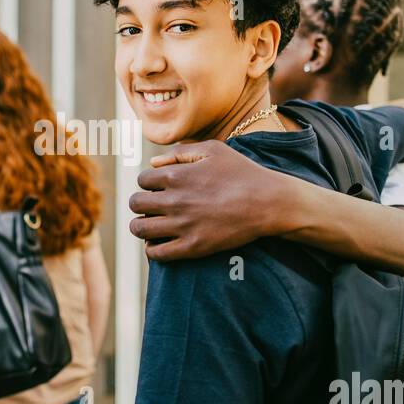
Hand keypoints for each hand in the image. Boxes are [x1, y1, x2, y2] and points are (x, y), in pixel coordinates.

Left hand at [129, 140, 286, 260]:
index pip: (142, 180)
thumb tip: (153, 163)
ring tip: (151, 225)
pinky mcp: (192, 247)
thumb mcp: (213, 150)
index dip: (148, 183)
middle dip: (140, 204)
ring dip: (141, 226)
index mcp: (176, 175)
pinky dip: (152, 248)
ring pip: (140, 229)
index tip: (158, 189)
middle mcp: (174, 200)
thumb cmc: (242, 172)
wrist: (268, 202)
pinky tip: (159, 243)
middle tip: (151, 207)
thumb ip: (179, 153)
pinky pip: (157, 253)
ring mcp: (182, 225)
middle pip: (135, 204)